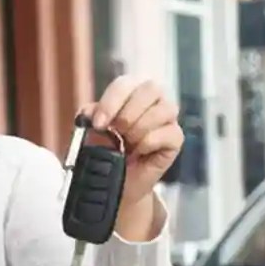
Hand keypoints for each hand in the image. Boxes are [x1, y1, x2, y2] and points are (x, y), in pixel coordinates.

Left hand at [79, 74, 183, 239]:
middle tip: (115, 132)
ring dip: (139, 129)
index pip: (125, 84)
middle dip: (128, 113)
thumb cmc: (107, 150)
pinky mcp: (176, 138)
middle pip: (150, 89)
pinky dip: (149, 143)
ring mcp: (168, 118)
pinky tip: (139, 152)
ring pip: (163, 109)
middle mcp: (154, 99)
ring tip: (127, 144)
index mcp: (132, 90)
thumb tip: (88, 112)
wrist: (117, 181)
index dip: (111, 102)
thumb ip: (89, 116)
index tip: (99, 124)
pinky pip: (169, 133)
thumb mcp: (91, 130)